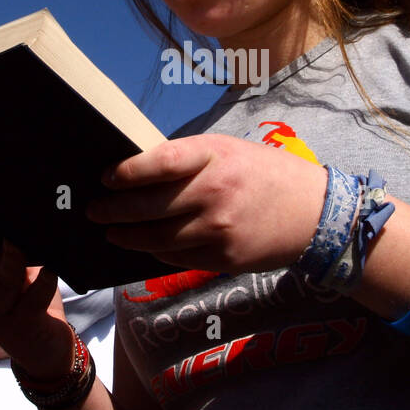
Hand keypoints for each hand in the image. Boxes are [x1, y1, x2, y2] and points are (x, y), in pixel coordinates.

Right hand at [0, 205, 73, 378]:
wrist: (45, 354)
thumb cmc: (29, 307)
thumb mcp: (12, 279)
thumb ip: (5, 255)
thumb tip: (7, 217)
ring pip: (4, 280)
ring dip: (11, 258)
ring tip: (15, 240)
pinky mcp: (24, 324)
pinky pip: (35, 297)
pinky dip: (45, 281)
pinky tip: (53, 267)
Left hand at [85, 134, 326, 272]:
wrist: (315, 214)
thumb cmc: (267, 175)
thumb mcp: (230, 151)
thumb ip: (190, 160)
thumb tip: (139, 172)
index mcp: (215, 156)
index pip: (159, 162)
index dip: (127, 172)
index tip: (106, 177)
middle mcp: (214, 193)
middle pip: (149, 205)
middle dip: (113, 210)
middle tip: (94, 210)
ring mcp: (218, 229)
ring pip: (157, 238)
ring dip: (127, 236)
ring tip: (111, 232)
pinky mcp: (222, 258)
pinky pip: (176, 257)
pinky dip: (156, 251)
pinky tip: (145, 245)